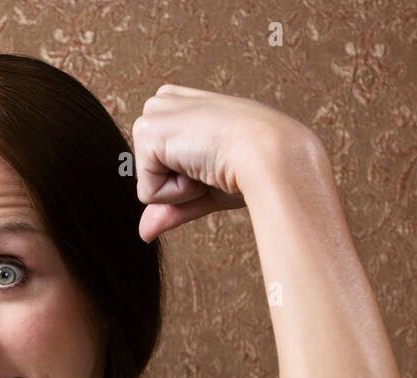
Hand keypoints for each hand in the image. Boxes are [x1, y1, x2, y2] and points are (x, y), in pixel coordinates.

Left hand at [131, 84, 308, 242]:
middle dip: (182, 185)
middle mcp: (162, 104)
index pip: (163, 165)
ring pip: (148, 183)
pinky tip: (201, 165)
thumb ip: (174, 205)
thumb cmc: (254, 168)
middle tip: (214, 163)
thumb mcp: (208, 188)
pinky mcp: (147, 133)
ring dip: (181, 188)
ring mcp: (153, 114)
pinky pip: (148, 193)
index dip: (189, 180)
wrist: (273, 157)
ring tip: (209, 163)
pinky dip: (177, 192)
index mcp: (180, 106)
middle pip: (151, 174)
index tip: (219, 161)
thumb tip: (143, 233)